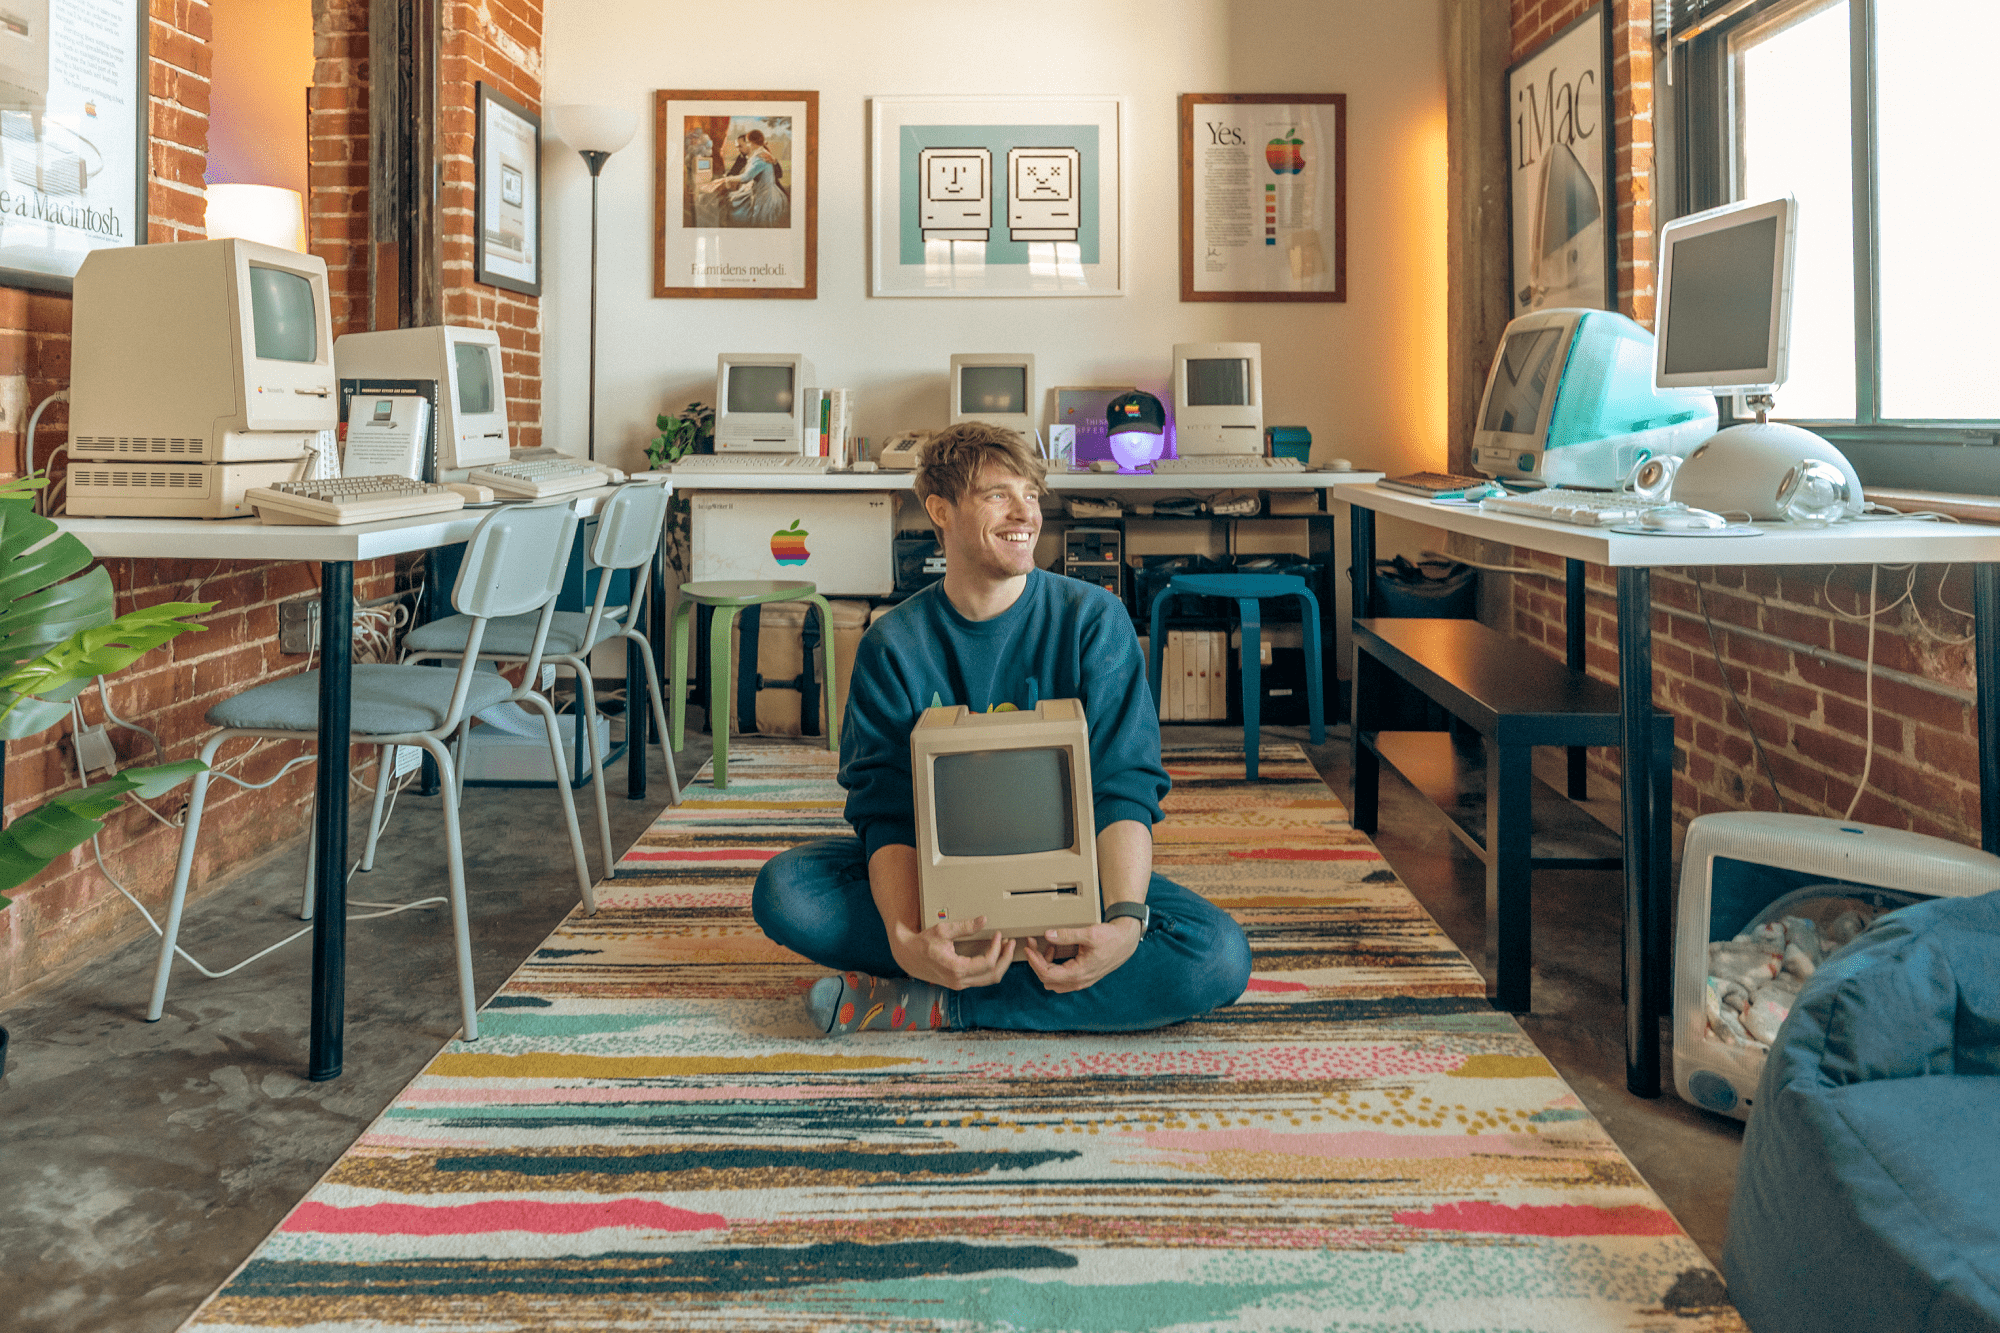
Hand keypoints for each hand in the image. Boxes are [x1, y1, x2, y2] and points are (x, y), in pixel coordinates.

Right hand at [886, 914, 1016, 990]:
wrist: (907, 956)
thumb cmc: (922, 943)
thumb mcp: (943, 930)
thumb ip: (965, 927)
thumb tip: (983, 920)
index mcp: (956, 969)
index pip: (987, 962)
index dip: (997, 948)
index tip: (999, 935)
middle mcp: (959, 980)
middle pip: (993, 975)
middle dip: (1005, 959)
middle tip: (1010, 944)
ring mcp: (959, 984)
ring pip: (989, 980)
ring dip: (1000, 964)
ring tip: (1004, 948)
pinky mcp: (959, 983)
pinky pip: (981, 979)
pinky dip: (991, 968)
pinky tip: (993, 954)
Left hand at [1022, 916, 1141, 993]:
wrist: (1126, 942)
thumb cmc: (1111, 938)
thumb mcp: (1089, 934)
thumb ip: (1067, 935)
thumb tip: (1048, 935)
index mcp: (1078, 973)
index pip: (1047, 974)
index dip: (1034, 961)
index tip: (1028, 948)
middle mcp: (1078, 981)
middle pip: (1047, 979)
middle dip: (1036, 962)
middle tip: (1033, 945)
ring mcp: (1081, 981)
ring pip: (1053, 981)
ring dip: (1044, 965)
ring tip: (1045, 946)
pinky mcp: (1082, 977)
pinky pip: (1061, 978)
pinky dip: (1053, 966)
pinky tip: (1055, 950)